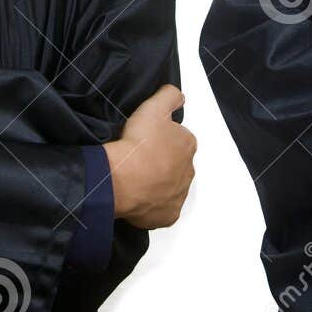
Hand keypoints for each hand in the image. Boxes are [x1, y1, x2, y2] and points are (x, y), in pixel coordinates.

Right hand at [105, 85, 195, 228]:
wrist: (121, 178)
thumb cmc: (139, 142)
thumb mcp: (154, 106)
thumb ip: (170, 95)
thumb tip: (179, 97)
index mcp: (188, 146)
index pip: (178, 140)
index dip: (161, 139)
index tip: (145, 140)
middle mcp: (189, 172)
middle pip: (175, 164)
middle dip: (161, 163)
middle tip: (139, 161)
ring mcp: (179, 196)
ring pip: (169, 187)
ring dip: (157, 184)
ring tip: (135, 180)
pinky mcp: (168, 216)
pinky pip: (161, 210)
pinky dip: (152, 206)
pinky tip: (138, 199)